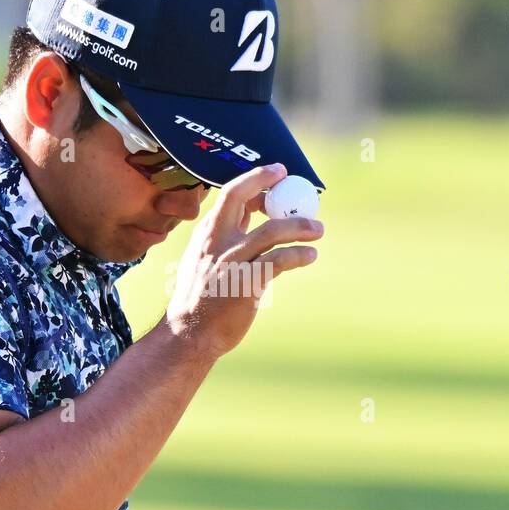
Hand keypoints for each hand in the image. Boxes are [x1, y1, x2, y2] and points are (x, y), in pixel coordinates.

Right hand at [164, 163, 323, 360]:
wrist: (190, 334)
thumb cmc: (200, 298)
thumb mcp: (203, 258)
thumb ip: (224, 234)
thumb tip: (248, 210)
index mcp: (206, 234)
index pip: (230, 194)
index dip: (255, 180)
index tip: (275, 175)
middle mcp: (217, 242)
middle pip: (242, 198)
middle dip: (267, 182)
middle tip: (294, 182)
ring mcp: (231, 261)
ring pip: (272, 231)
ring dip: (300, 227)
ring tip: (318, 230)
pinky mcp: (247, 283)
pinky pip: (280, 261)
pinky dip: (299, 255)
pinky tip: (309, 256)